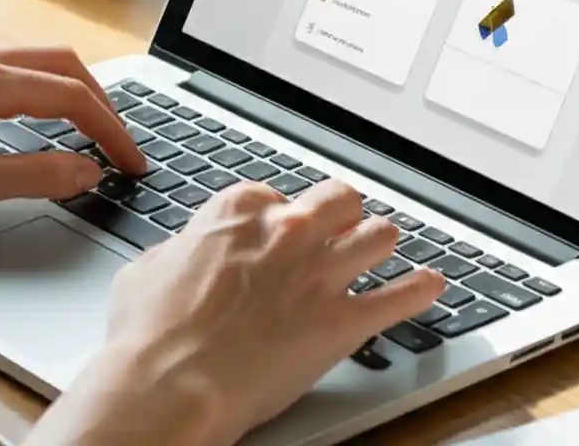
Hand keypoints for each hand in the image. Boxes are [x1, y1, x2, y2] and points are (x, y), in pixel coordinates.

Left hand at [0, 46, 144, 226]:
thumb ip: (33, 176)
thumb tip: (86, 171)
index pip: (74, 97)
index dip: (112, 132)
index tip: (132, 163)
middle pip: (65, 66)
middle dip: (104, 105)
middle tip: (123, 147)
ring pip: (39, 62)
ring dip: (76, 94)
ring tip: (95, 133)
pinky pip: (12, 69)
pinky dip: (45, 91)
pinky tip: (45, 119)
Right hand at [28, 181, 445, 445]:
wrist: (168, 383)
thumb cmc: (149, 335)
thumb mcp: (148, 269)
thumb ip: (184, 250)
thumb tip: (188, 253)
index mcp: (242, 210)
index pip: (281, 195)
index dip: (282, 218)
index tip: (281, 234)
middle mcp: (291, 232)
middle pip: (342, 200)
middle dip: (343, 215)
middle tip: (340, 229)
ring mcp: (322, 274)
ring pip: (379, 236)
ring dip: (379, 244)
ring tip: (380, 250)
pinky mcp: (344, 321)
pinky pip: (403, 297)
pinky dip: (420, 292)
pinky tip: (429, 287)